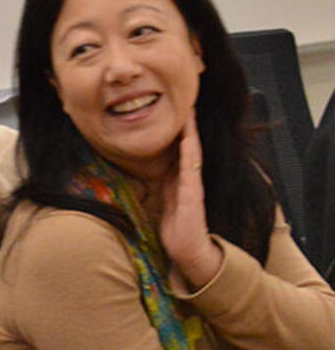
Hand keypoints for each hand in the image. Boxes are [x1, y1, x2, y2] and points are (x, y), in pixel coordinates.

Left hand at [159, 111, 221, 288]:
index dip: (180, 130)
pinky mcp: (193, 196)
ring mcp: (193, 186)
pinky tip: (187, 140)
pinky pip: (191, 170)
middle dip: (188, 124)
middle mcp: (190, 179)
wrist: (188, 249)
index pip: (181, 148)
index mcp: (182, 179)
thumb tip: (156, 170)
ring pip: (192, 153)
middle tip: (188, 100)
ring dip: (191, 132)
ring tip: (190, 112)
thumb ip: (166, 184)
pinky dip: (189, 154)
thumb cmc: (177, 227)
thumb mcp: (167, 200)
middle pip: (189, 145)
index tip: (177, 110)